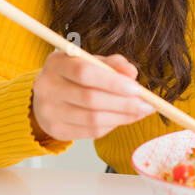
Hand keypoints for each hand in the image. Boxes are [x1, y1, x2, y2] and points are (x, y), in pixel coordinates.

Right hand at [31, 50, 153, 141]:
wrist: (47, 96)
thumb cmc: (74, 76)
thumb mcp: (92, 62)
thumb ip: (113, 64)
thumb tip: (132, 73)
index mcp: (56, 64)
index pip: (84, 73)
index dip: (112, 82)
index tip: (137, 89)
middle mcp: (47, 87)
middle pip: (90, 99)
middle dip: (124, 104)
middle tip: (147, 105)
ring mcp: (49, 111)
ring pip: (92, 119)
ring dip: (122, 117)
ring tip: (140, 112)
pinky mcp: (56, 130)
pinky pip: (90, 132)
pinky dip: (111, 126)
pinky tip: (121, 118)